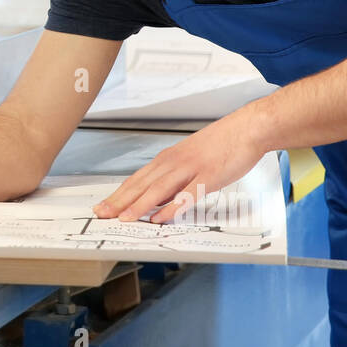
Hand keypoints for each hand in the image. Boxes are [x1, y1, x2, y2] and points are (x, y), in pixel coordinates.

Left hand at [94, 115, 267, 222]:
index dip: (118, 194)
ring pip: (158, 189)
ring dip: (138, 205)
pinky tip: (159, 217)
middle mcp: (174, 162)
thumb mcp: (190, 158)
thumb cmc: (221, 144)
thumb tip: (158, 198)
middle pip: (141, 184)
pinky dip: (171, 206)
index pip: (136, 179)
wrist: (246, 128)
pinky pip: (186, 194)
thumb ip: (174, 177)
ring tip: (122, 219)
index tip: (103, 206)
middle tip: (100, 213)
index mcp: (168, 159)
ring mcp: (190, 169)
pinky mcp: (208, 176)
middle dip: (119, 201)